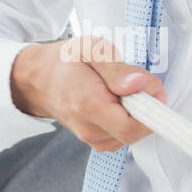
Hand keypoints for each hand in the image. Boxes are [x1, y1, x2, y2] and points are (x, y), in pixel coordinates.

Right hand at [10, 36, 167, 150]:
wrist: (39, 79)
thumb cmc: (64, 62)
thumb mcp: (90, 49)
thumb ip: (118, 68)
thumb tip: (142, 85)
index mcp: (87, 104)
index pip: (131, 126)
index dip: (150, 109)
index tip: (151, 89)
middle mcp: (88, 128)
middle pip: (136, 131)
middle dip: (144, 107)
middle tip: (134, 83)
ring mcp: (92, 138)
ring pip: (132, 133)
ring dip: (135, 113)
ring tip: (118, 91)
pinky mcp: (98, 142)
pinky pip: (124, 136)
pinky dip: (127, 119)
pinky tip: (115, 103)